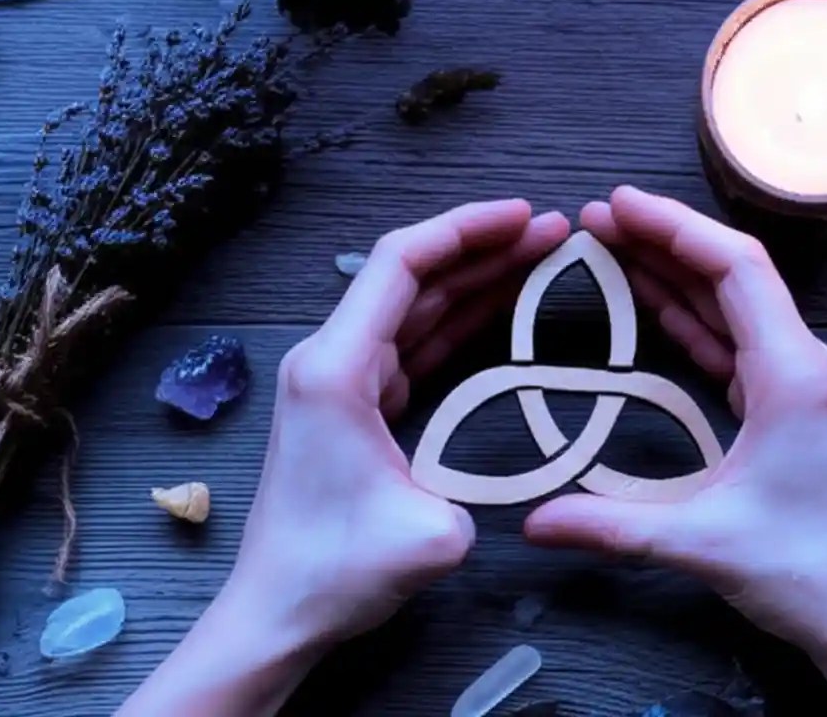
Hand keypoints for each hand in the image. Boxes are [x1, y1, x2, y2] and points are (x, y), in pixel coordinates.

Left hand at [232, 198, 570, 644]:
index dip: (466, 229)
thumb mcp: (431, 537)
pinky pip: (410, 346)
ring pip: (413, 309)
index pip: (401, 264)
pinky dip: (456, 324)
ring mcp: (339, 382)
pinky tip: (498, 313)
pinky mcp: (352, 407)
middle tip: (550, 233)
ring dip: (473, 282)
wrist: (276, 611)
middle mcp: (329, 361)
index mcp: (335, 369)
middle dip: (482, 247)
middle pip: (411, 276)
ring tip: (537, 260)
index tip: (523, 215)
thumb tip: (499, 465)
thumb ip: (480, 493)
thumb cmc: (332, 572)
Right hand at [524, 185, 826, 645]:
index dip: (674, 228)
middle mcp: (804, 366)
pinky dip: (691, 319)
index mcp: (795, 377)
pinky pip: (734, 343)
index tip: (616, 206)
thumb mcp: (698, 544)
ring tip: (612, 249)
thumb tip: (533, 522)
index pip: (735, 269)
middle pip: (732, 275)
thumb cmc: (805, 572)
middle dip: (664, 241)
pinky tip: (653, 306)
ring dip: (675, 275)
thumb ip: (610, 526)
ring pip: (732, 307)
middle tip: (595, 222)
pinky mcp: (787, 407)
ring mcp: (799, 385)